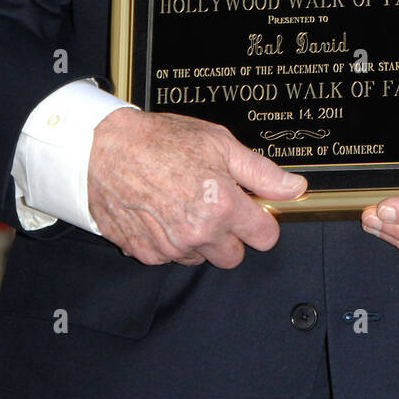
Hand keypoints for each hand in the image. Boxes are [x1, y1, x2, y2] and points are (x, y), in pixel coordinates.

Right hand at [87, 108, 305, 267]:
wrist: (104, 150)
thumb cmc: (159, 141)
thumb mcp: (219, 144)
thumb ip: (261, 172)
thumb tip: (294, 187)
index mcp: (222, 206)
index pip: (265, 237)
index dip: (262, 221)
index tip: (253, 209)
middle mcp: (198, 233)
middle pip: (234, 256)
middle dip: (231, 234)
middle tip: (215, 205)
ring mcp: (170, 247)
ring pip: (202, 258)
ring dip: (200, 239)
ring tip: (184, 203)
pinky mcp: (146, 254)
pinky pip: (172, 257)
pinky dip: (172, 241)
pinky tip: (163, 213)